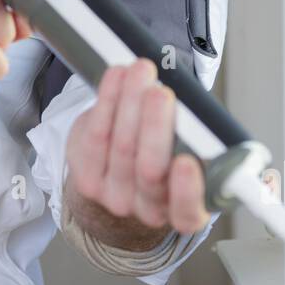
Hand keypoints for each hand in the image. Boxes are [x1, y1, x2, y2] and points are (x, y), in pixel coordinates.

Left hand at [65, 58, 210, 235]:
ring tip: (140, 71)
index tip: (187, 162)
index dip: (188, 191)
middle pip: (150, 170)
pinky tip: (117, 77)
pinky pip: (95, 136)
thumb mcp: (192, 150)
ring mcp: (116, 197)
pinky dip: (108, 100)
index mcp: (186, 210)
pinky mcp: (87, 179)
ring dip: (130, 102)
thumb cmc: (165, 154)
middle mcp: (150, 210)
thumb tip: (196, 109)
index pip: (188, 212)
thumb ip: (197, 139)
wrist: (119, 170)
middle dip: (155, 127)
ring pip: (121, 147)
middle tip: (161, 95)